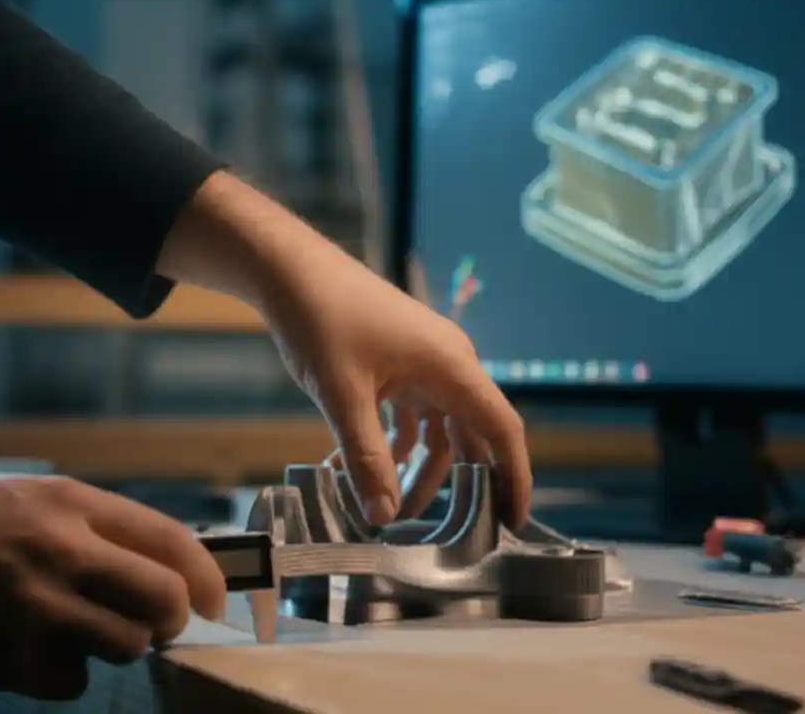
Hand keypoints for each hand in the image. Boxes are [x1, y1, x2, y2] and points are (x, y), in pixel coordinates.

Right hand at [0, 453, 225, 699]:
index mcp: (68, 503)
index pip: (171, 539)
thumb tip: (157, 564)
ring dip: (115, 647)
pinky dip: (61, 675)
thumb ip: (87, 526)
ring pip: (126, 645)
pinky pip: (71, 681)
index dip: (206, 576)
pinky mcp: (6, 658)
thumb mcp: (22, 499)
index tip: (212, 600)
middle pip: (165, 598)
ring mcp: (35, 608)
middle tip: (154, 626)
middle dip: (172, 620)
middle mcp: (61, 551)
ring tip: (78, 633)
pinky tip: (30, 654)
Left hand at [160, 173, 531, 526]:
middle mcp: (447, 365)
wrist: (289, 270)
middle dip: (462, 485)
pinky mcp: (397, 363)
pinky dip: (390, 445)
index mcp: (451, 367)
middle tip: (456, 534)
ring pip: (436, 429)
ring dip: (416, 469)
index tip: (515, 521)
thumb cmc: (322, 320)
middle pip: (471, 435)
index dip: (514, 476)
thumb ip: (366, 459)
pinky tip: (357, 473)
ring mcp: (422, 363)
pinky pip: (409, 415)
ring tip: (390, 512)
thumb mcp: (343, 398)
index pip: (501, 429)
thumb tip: (384, 517)